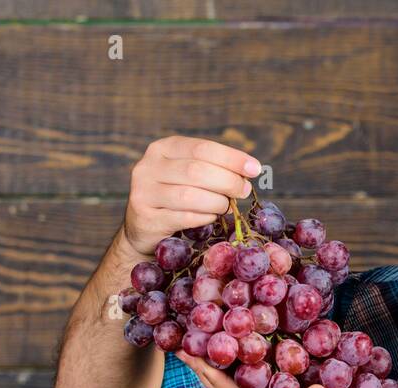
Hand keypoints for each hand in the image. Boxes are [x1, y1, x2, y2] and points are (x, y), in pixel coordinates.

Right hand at [123, 137, 260, 256]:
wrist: (144, 229)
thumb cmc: (175, 198)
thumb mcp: (189, 175)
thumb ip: (213, 168)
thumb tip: (250, 170)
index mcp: (162, 148)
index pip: (201, 148)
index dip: (231, 158)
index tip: (254, 168)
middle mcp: (148, 166)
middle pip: (196, 170)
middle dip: (227, 181)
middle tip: (243, 191)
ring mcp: (143, 193)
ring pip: (189, 196)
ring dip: (216, 202)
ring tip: (226, 206)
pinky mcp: (145, 218)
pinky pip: (183, 217)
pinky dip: (204, 218)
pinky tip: (211, 217)